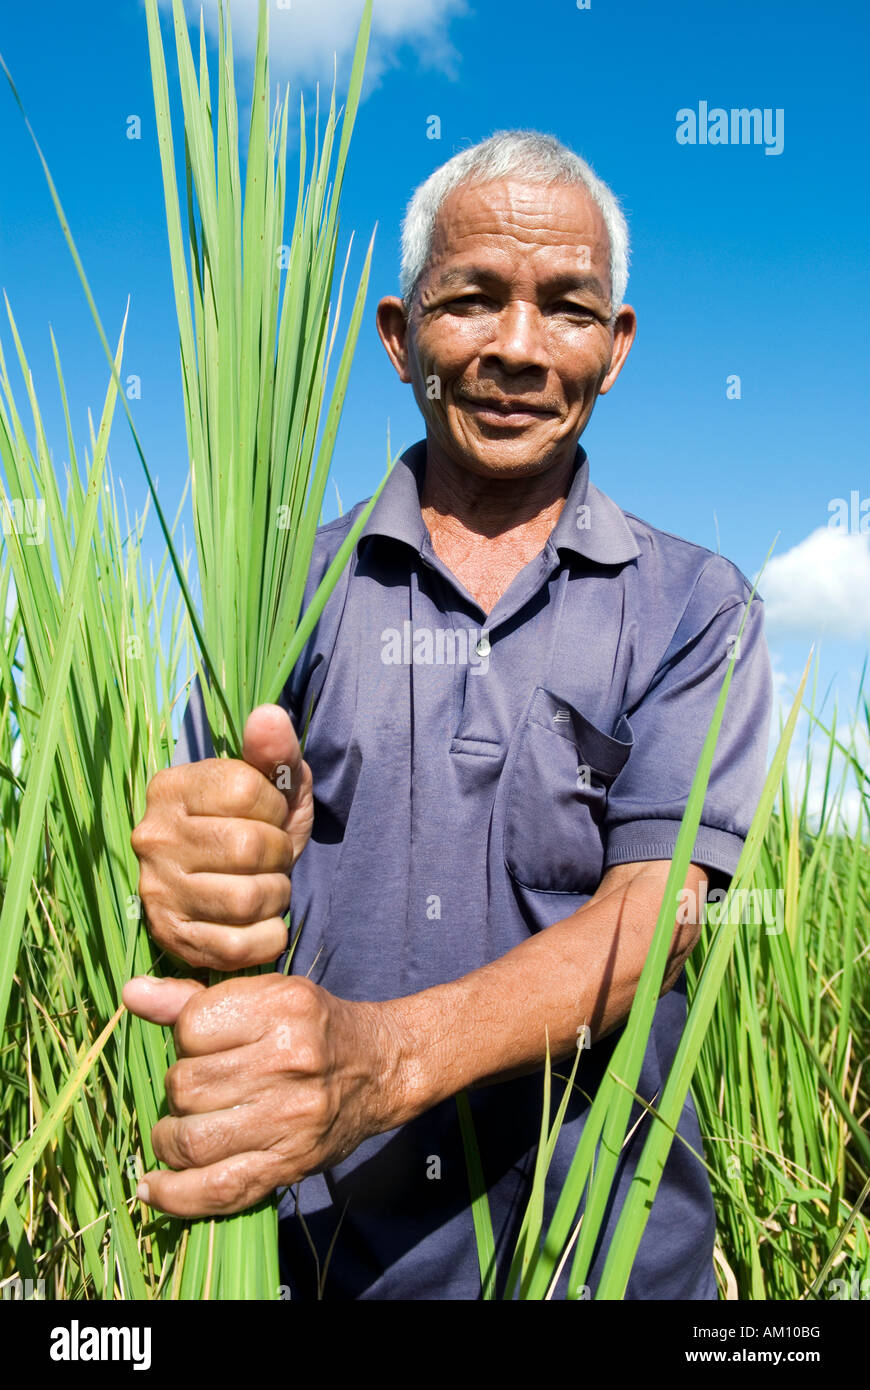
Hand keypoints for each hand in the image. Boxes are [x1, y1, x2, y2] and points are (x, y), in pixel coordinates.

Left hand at [122, 972, 404, 1215]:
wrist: (382, 1069)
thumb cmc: (314, 1027)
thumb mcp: (266, 996)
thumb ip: (194, 999)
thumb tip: (131, 994)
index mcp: (282, 1008)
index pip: (192, 1027)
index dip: (186, 1039)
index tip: (203, 1046)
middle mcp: (288, 1061)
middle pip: (186, 1085)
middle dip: (179, 1091)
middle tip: (200, 1090)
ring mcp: (290, 1118)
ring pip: (191, 1138)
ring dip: (171, 1139)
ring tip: (181, 1132)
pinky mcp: (289, 1164)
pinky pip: (215, 1189)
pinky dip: (175, 1195)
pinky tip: (154, 1188)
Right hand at [131, 704, 313, 970]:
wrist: (227, 882)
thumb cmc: (255, 823)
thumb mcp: (273, 783)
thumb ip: (275, 751)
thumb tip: (269, 715)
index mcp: (172, 788)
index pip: (246, 789)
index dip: (275, 807)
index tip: (270, 816)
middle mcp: (153, 837)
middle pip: (249, 847)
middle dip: (279, 855)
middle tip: (272, 858)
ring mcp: (157, 890)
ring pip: (246, 900)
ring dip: (276, 896)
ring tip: (267, 887)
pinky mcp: (171, 938)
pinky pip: (239, 947)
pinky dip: (268, 937)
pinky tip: (261, 921)